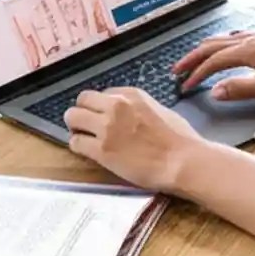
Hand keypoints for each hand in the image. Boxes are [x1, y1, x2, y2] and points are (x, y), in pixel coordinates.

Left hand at [64, 87, 203, 191]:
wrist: (182, 161)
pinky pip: (76, 143)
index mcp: (132, 95)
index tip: (104, 118)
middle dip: (82, 112)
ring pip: (72, 118)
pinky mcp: (101, 150)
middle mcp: (116, 106)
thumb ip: (138, 109)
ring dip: (76, 128)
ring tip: (84, 138)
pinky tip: (88, 152)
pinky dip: (78, 147)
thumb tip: (129, 116)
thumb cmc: (180, 139)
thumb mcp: (160, 110)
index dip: (101, 107)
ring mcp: (107, 127)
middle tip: (87, 126)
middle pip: (82, 100)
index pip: (103, 94)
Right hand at [173, 32, 254, 102]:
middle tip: (177, 70)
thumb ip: (241, 89)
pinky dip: (224, 42)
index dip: (197, 75)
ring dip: (207, 49)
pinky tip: (228, 46)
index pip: (214, 62)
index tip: (184, 87)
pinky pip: (238, 36)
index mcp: (250, 51)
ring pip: (225, 38)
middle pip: (214, 45)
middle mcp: (252, 39)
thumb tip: (215, 91)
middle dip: (193, 57)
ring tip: (195, 59)